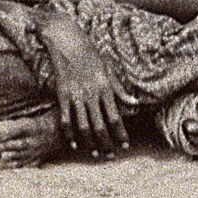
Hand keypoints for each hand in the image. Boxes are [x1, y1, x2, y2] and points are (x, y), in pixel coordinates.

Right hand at [43, 21, 127, 153]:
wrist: (67, 41)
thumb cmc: (91, 55)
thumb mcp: (109, 70)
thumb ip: (120, 90)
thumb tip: (135, 104)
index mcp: (105, 88)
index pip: (116, 117)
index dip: (121, 133)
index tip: (125, 145)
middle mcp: (92, 94)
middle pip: (100, 125)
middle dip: (106, 143)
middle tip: (110, 156)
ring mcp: (76, 95)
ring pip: (83, 126)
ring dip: (89, 142)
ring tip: (94, 153)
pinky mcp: (62, 94)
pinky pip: (66, 119)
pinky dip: (70, 134)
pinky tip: (74, 144)